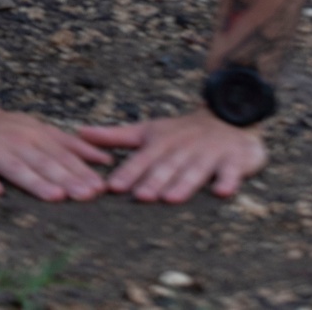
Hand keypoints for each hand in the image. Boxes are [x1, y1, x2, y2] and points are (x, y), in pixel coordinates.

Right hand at [0, 101, 111, 201]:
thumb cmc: (4, 130)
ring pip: (17, 167)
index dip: (82, 170)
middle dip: (67, 178)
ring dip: (36, 181)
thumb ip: (69, 146)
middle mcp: (17, 140)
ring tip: (54, 196)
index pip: (62, 154)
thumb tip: (105, 159)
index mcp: (35, 135)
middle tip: (87, 195)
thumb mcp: (38, 131)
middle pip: (44, 162)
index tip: (101, 188)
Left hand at [78, 107, 267, 202]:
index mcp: (160, 143)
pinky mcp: (233, 160)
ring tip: (172, 198)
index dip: (128, 172)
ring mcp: (208, 153)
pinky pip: (231, 171)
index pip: (142, 159)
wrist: (226, 115)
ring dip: (184, 183)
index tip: (113, 187)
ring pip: (194, 170)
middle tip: (141, 197)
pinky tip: (221, 192)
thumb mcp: (146, 130)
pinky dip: (227, 180)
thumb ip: (114, 136)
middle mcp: (182, 148)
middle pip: (167, 166)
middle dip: (154, 180)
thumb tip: (78, 133)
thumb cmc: (179, 132)